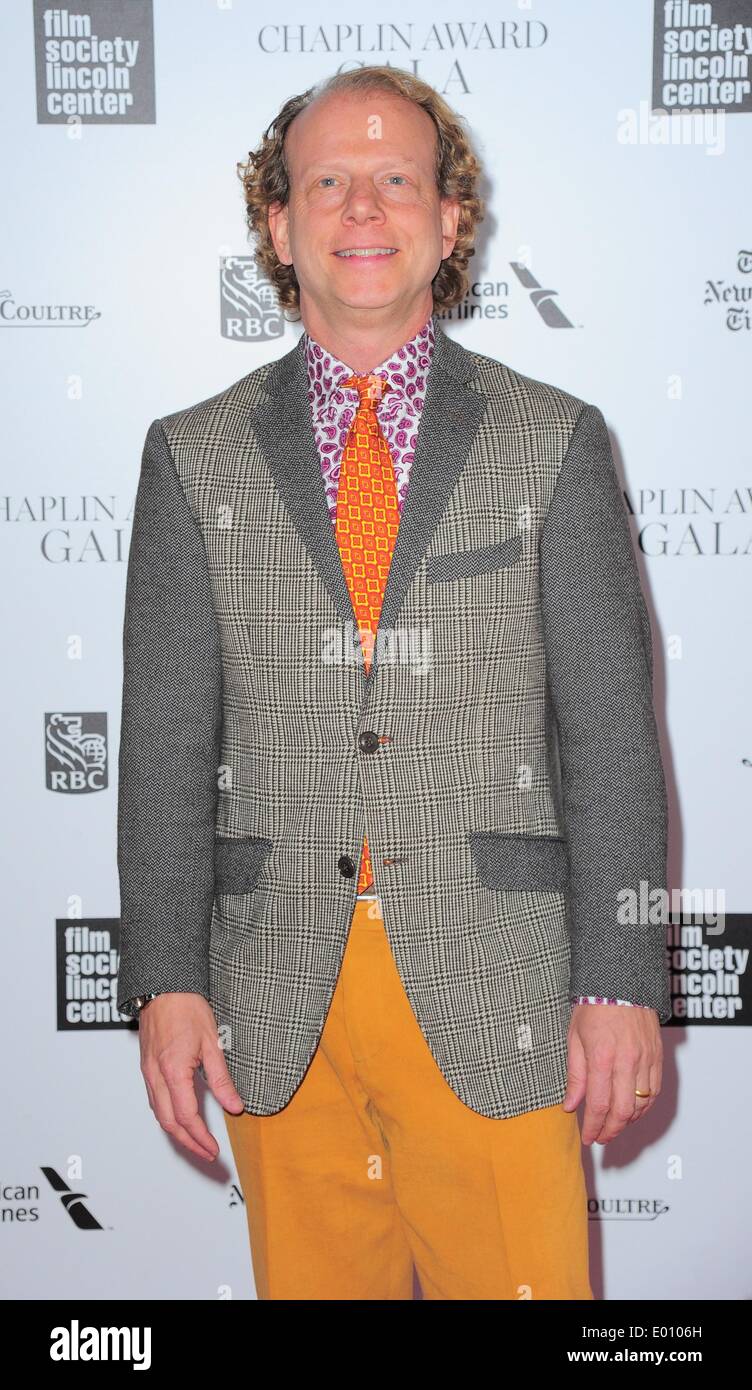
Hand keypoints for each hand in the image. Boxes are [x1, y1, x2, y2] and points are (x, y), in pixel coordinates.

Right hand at [138, 993, 244, 1160]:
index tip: (214, 1150)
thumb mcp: (212, 1043)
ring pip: (159, 1114)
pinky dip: (168, 1117)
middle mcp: (156, 1075)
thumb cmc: (187, 1008)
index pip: (186, 1116)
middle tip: (207, 1154)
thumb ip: (221, 1079)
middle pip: (169, 1123)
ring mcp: (148, 1072)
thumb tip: (234, 1107)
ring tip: (197, 1143)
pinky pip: (155, 1101)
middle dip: (189, 1144)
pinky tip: (180, 1119)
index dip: (201, 1138)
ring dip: (177, 1133)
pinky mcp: (147, 1068)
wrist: (163, 987)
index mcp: (173, 1071)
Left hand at [562, 1003, 661, 1143]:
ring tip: (613, 1125)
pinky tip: (632, 1110)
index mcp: (602, 1057)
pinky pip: (654, 1091)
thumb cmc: (593, 1005)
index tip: (588, 1138)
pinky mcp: (657, 1056)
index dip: (593, 1127)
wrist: (621, 981)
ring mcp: (645, 1059)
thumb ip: (574, 1075)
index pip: (599, 1105)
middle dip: (611, 1131)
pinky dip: (644, 1106)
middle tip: (600, 1138)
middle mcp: (627, 1061)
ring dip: (627, 1121)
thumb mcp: (574, 1038)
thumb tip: (571, 1105)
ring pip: (641, 1105)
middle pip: (623, 1112)